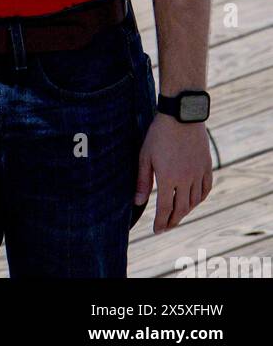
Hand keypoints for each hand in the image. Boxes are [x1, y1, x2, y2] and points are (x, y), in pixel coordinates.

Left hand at [134, 114, 212, 232]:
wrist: (182, 115)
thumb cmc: (159, 134)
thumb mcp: (145, 156)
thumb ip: (143, 180)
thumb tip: (138, 202)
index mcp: (168, 178)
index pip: (165, 209)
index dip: (161, 222)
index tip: (157, 230)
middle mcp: (186, 180)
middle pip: (181, 209)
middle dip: (173, 220)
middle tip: (166, 227)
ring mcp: (198, 174)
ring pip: (194, 201)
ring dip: (185, 211)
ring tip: (178, 215)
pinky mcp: (207, 166)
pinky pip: (205, 189)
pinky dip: (200, 199)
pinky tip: (194, 201)